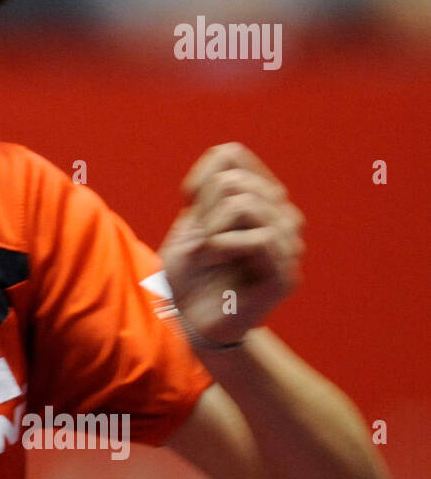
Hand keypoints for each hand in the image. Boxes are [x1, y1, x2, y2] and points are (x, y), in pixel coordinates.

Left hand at [158, 143, 304, 345]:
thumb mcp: (190, 225)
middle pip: (235, 180)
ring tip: (208, 253)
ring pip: (245, 203)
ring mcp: (289, 245)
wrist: (191, 324)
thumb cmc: (187, 276)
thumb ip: (209, 190)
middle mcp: (282, 217)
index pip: (232, 155)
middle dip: (202, 210)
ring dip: (210, 230)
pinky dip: (221, 245)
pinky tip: (214, 260)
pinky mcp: (286, 275)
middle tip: (199, 241)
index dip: (200, 177)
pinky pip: (259, 236)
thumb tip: (226, 154)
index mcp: (261, 201)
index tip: (188, 207)